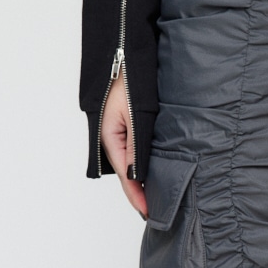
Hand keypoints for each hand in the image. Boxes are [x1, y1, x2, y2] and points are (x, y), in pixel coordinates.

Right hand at [100, 68, 147, 218]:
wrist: (125, 55)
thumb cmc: (127, 78)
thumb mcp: (134, 115)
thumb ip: (136, 146)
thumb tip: (137, 177)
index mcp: (110, 137)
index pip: (125, 177)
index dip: (137, 197)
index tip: (149, 213)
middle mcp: (113, 138)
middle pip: (128, 174)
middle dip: (140, 194)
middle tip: (157, 213)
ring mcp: (121, 133)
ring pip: (132, 164)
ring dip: (143, 181)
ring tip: (158, 199)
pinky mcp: (130, 126)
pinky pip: (137, 152)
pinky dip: (145, 165)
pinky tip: (155, 173)